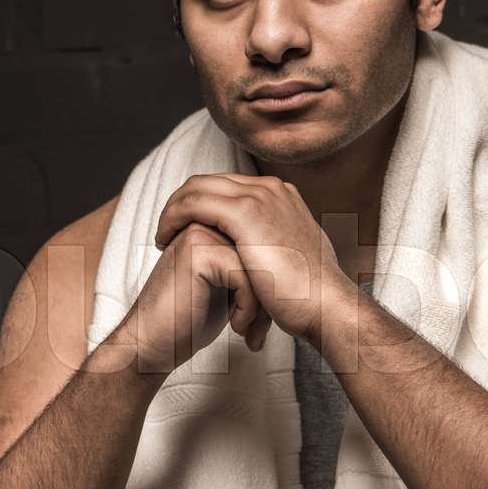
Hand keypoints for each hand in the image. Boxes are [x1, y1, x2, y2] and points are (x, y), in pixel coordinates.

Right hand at [114, 221, 274, 374]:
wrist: (152, 345)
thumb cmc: (189, 321)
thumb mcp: (228, 288)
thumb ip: (248, 266)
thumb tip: (288, 263)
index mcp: (212, 227)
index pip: (262, 248)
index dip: (268, 285)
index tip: (259, 319)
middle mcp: (206, 222)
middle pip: (263, 253)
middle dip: (269, 294)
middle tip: (259, 328)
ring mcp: (201, 232)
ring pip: (259, 265)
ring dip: (261, 304)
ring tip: (248, 329)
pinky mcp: (199, 250)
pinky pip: (247, 276)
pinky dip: (249, 308)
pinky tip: (236, 327)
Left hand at [153, 174, 345, 341]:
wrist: (325, 307)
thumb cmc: (309, 296)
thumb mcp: (293, 260)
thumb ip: (277, 247)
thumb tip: (269, 256)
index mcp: (281, 196)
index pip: (228, 186)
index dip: (200, 204)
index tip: (185, 229)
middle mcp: (271, 188)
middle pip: (209, 181)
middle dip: (182, 203)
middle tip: (166, 231)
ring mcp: (260, 196)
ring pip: (196, 187)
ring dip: (172, 210)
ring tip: (162, 237)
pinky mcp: (246, 213)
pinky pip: (193, 203)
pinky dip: (172, 218)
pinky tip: (164, 240)